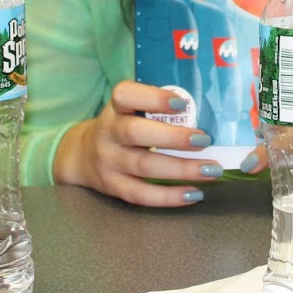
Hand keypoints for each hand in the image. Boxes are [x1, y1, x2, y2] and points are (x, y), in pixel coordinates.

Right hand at [52, 80, 261, 206]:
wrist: (81, 155)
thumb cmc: (122, 125)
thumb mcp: (130, 109)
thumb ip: (158, 107)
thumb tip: (209, 110)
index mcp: (115, 107)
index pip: (125, 95)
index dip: (153, 98)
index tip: (182, 104)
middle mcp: (108, 133)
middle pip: (136, 133)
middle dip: (173, 138)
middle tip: (205, 140)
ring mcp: (108, 161)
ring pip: (144, 166)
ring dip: (181, 169)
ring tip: (212, 170)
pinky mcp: (113, 187)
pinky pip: (141, 194)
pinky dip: (169, 197)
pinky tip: (194, 194)